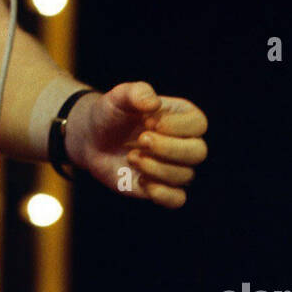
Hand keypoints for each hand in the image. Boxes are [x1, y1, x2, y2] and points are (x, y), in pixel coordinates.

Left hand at [66, 82, 207, 208]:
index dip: (175, 125)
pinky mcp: (163, 188)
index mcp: (182, 117)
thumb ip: (136, 92)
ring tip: (131, 156)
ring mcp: (176, 167)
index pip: (198, 124)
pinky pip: (177, 199)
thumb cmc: (111, 114)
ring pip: (185, 175)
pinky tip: (141, 181)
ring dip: (155, 167)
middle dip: (168, 148)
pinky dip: (162, 194)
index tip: (147, 121)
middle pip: (198, 152)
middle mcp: (185, 143)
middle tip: (140, 139)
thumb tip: (153, 103)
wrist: (93, 138)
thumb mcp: (119, 97)